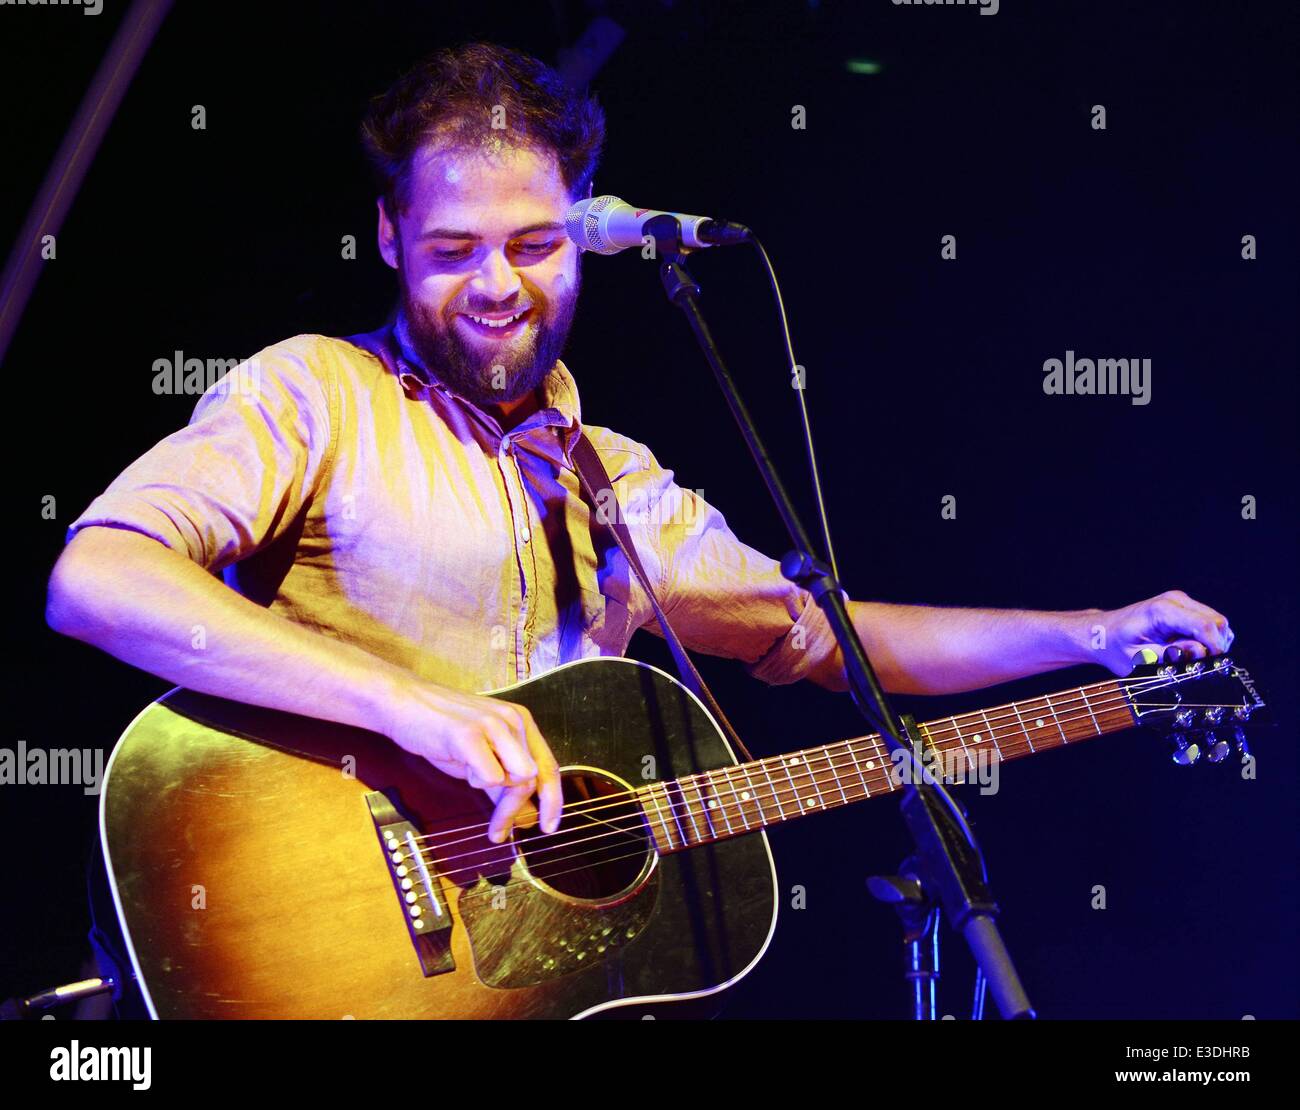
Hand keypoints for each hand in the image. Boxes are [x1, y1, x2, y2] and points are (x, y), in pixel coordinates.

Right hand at [381, 679, 561, 842]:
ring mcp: (492, 725)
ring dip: (497, 798)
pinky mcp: (469, 735)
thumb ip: (503, 780)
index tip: (547, 827)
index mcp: (519, 721)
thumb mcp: (479, 754)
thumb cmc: (438, 729)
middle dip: (516, 810)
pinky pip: (491, 777)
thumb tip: (524, 814)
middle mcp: (512, 720)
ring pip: (518, 779)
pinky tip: (461, 766)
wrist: (402, 702)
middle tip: (497, 831)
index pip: (549, 766)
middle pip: (534, 778)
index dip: (553, 801)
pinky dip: (477, 782)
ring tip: (472, 784)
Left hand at [1092, 589, 1233, 674]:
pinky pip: (1208, 622)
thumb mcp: (1140, 659)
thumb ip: (1171, 655)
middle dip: (1215, 646)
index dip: (1215, 648)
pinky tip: (1188, 649)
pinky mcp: (1182, 607)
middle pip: (1217, 622)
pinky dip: (1206, 638)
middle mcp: (1174, 600)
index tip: (1212, 665)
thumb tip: (1200, 651)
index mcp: (1163, 611)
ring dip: (1212, 643)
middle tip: (1198, 663)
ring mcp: (1180, 601)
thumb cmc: (1116, 647)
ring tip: (1189, 657)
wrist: (1103, 633)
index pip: (1206, 625)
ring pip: (1217, 622)